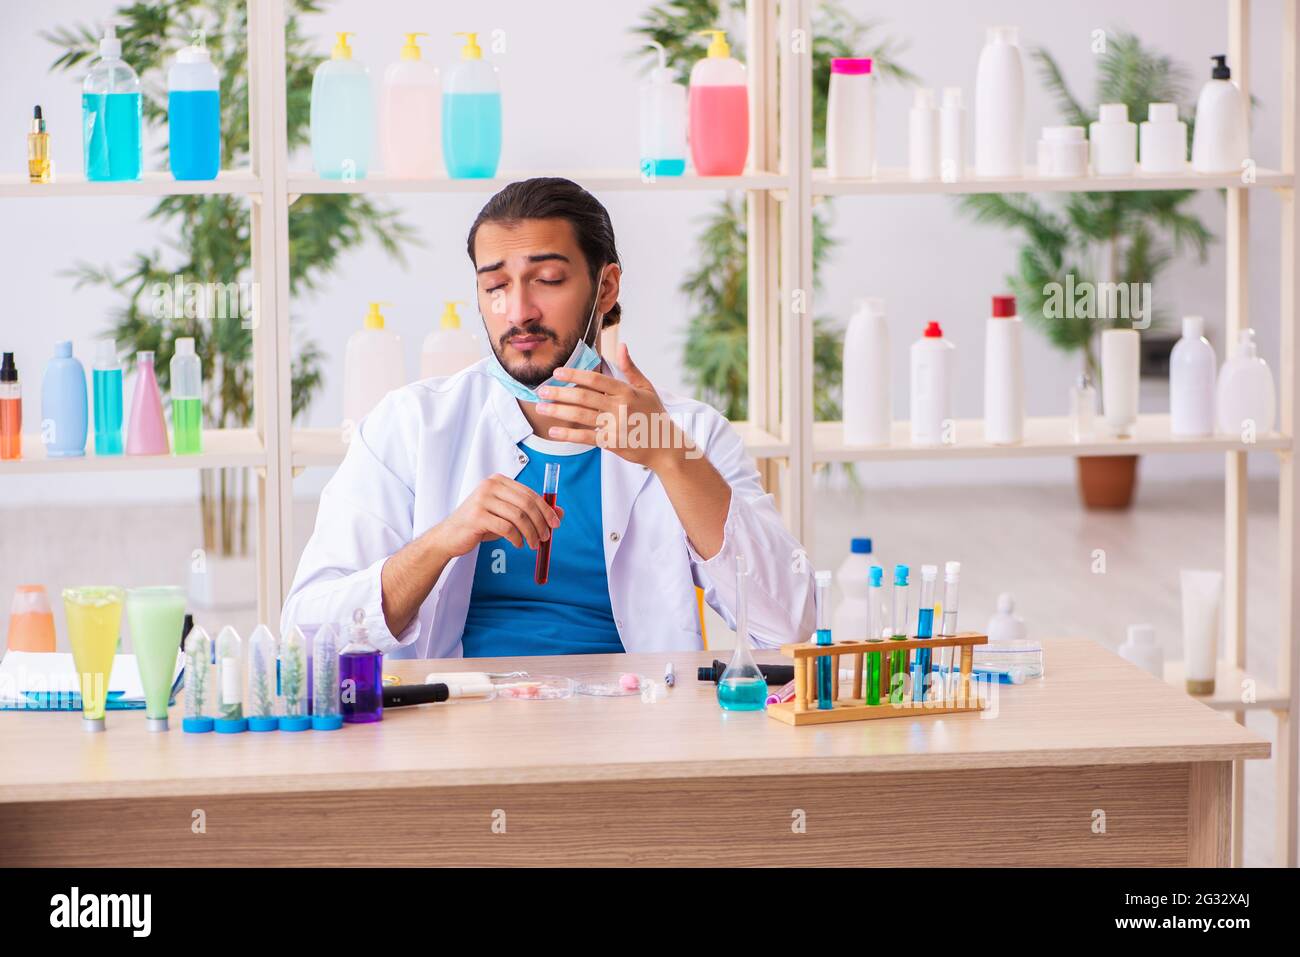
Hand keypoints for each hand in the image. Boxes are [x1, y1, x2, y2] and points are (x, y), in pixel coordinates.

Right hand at [431, 474, 561, 556]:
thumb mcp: (507, 515)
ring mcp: (482, 499)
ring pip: (518, 517)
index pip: (529, 493)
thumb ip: (530, 512)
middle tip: (546, 537)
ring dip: (530, 533)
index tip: (556, 523)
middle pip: (526, 504)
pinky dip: (516, 538)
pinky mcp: (477, 516)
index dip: (546, 509)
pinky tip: (518, 544)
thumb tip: (559, 513)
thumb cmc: (480, 524)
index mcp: (498, 481)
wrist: (450, 536)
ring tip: (533, 544)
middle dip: (541, 523)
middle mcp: (490, 486)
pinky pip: (506, 528)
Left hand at [536, 343, 694, 470]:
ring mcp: (615, 426)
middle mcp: (620, 407)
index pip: (595, 379)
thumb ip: (631, 368)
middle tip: (541, 391)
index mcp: (626, 391)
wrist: (666, 446)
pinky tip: (553, 431)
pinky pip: (585, 437)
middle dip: (559, 393)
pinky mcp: (612, 443)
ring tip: (541, 408)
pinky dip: (568, 434)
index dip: (574, 375)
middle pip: (583, 397)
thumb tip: (622, 346)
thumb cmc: (655, 415)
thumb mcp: (647, 388)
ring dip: (558, 411)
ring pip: (580, 416)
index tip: (557, 373)